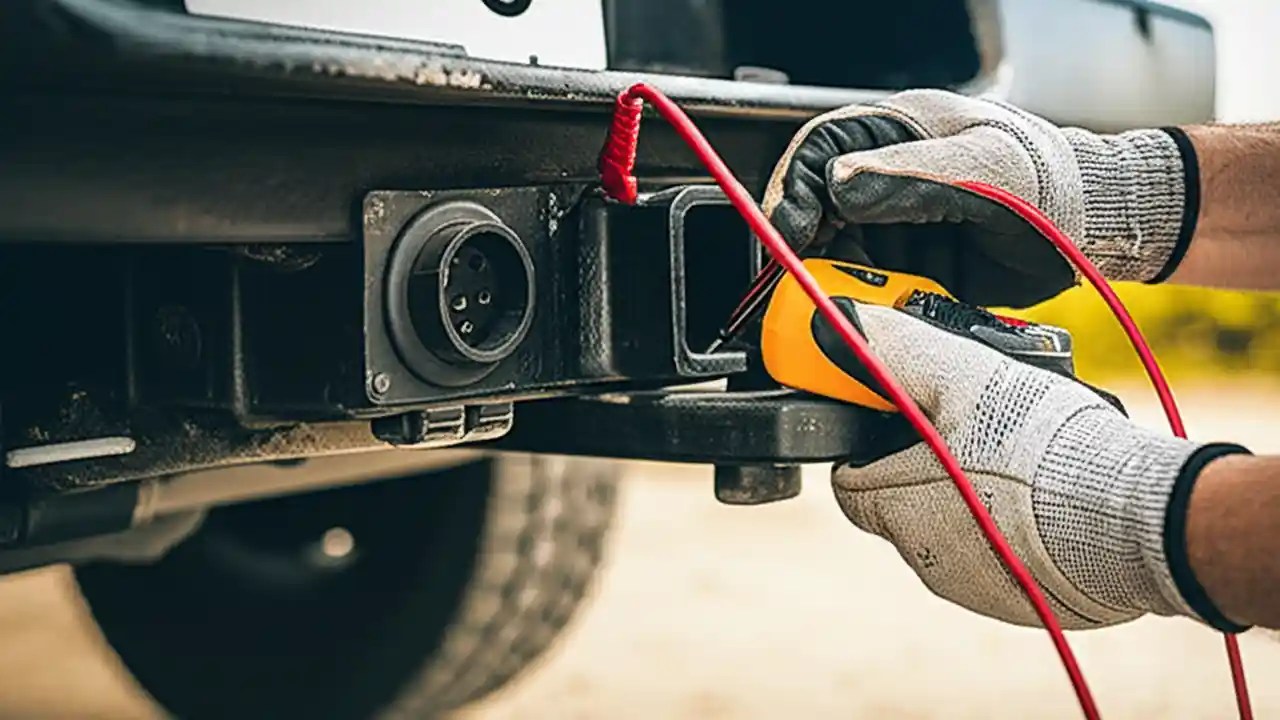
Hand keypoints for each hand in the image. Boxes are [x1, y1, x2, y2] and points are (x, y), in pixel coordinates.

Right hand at [763, 90, 1194, 307]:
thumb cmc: (1047, 179)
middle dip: (810, 248)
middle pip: (819, 212)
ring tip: (854, 298)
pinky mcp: (911, 265)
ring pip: (840, 254)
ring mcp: (897, 223)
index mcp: (894, 133)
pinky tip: (884, 309)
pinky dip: (872, 302)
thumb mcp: (979, 169)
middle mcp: (886, 179)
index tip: (790, 234)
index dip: (793, 194)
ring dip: (840, 280)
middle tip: (810, 280)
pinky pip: (873, 286)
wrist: (1093, 224)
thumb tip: (838, 185)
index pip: (818, 156)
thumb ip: (908, 176)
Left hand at [828, 300, 1241, 628]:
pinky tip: (1051, 498)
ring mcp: (976, 587)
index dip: (869, 444)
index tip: (897, 419)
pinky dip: (1017, 533)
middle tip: (971, 430)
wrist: (1133, 517)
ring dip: (975, 500)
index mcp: (894, 508)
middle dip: (925, 468)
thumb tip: (849, 321)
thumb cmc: (1039, 450)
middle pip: (901, 505)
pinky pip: (1006, 561)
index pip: (850, 479)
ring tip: (1018, 460)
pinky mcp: (1028, 603)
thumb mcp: (962, 374)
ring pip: (955, 534)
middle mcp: (925, 559)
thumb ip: (900, 348)